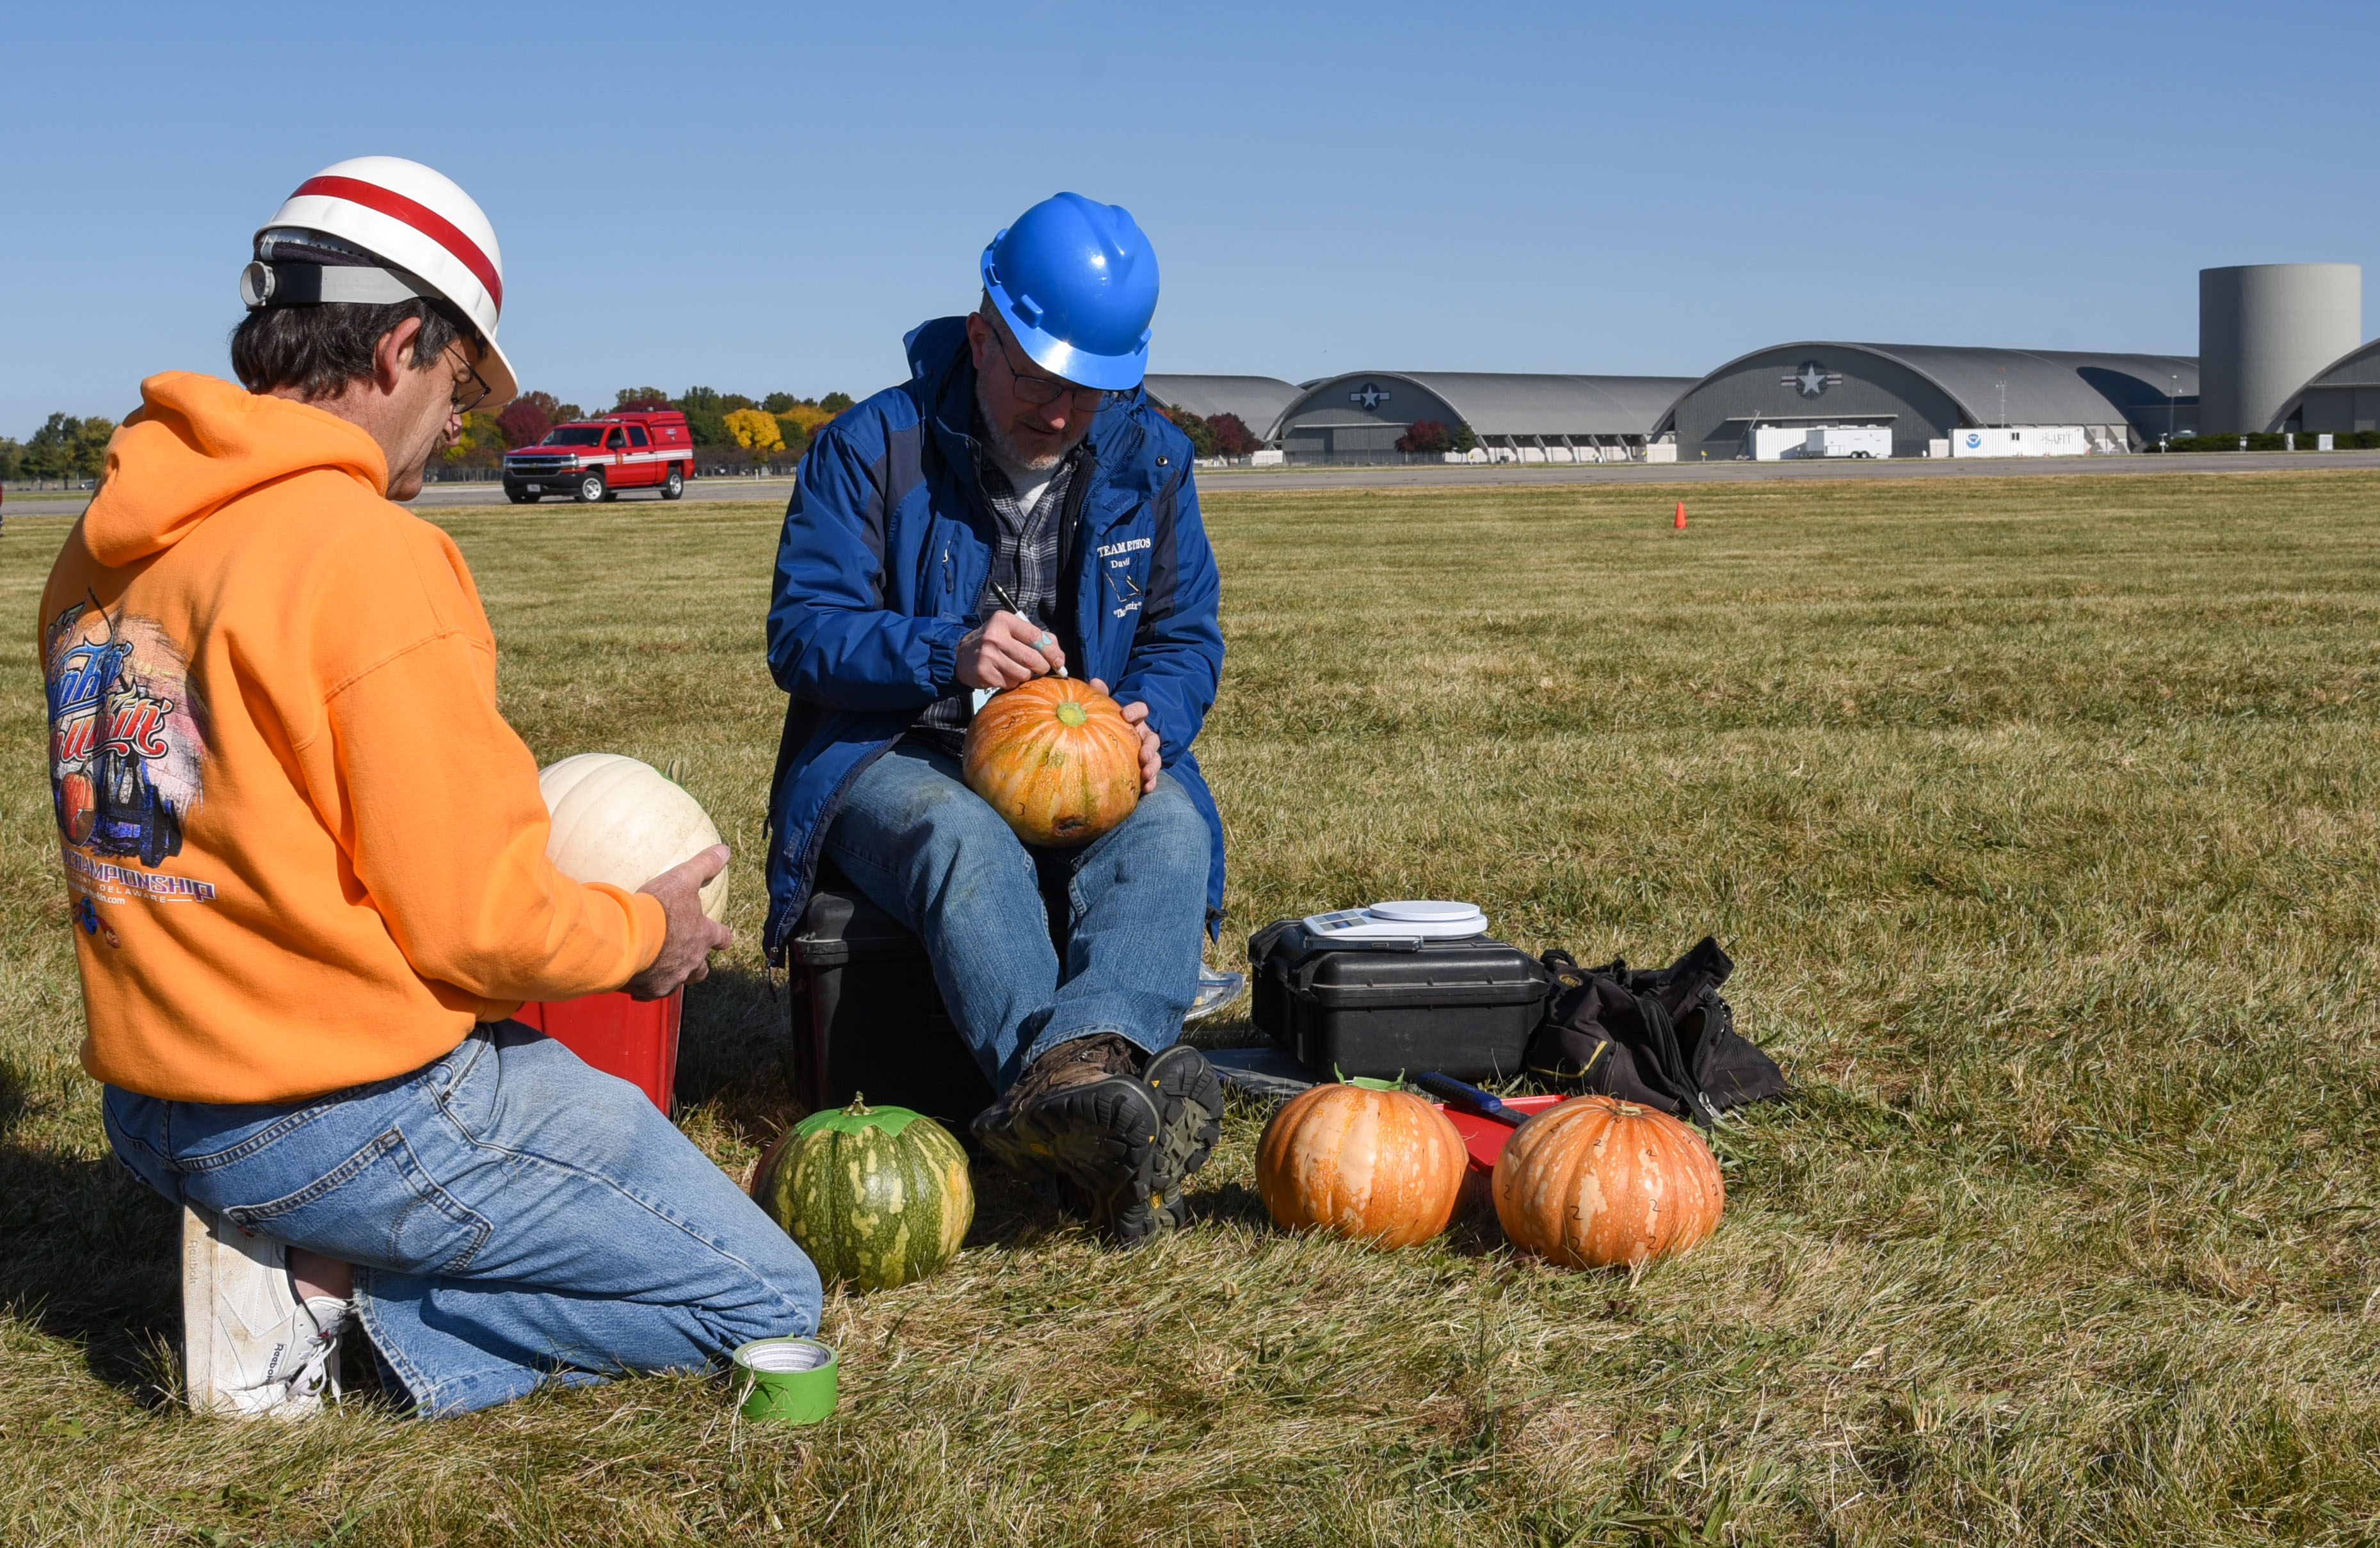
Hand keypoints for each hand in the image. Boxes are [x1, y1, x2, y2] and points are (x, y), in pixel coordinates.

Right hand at [626, 844, 732, 999]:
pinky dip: (644, 987)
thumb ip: (703, 865)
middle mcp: (690, 962)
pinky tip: (634, 981)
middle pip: (701, 971)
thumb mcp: (682, 879)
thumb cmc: (658, 908)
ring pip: (676, 983)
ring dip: (671, 976)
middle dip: (698, 966)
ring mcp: (670, 978)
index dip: (723, 936)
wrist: (626, 938)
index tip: (723, 937)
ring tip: (660, 970)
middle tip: (689, 958)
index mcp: (702, 937)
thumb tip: (724, 849)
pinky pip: (648, 993)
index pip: (722, 938)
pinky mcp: (648, 989)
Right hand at [955, 610, 1063, 689]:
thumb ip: (1038, 638)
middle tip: (1039, 668)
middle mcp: (995, 636)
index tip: (1059, 661)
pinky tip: (1003, 673)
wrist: (961, 654)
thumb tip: (1060, 657)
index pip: (1036, 637)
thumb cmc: (994, 642)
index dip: (1052, 652)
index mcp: (1004, 621)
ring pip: (1023, 674)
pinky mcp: (984, 673)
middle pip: (1032, 659)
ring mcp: (988, 656)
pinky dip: (1012, 682)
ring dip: (1025, 675)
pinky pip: (1010, 683)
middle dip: (1041, 667)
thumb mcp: (1012, 631)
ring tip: (1015, 668)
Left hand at [1092, 679, 1161, 792]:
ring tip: (1146, 774)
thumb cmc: (1106, 725)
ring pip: (1156, 758)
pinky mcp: (1144, 769)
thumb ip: (1101, 697)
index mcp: (1135, 719)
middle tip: (1142, 755)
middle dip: (1149, 747)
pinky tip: (1146, 789)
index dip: (1135, 711)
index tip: (1125, 715)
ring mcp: (1146, 753)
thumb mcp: (1103, 711)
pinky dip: (1151, 782)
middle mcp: (1143, 735)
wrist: (1106, 747)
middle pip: (1153, 739)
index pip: (1141, 710)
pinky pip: (1152, 776)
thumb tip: (1095, 681)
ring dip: (1153, 766)